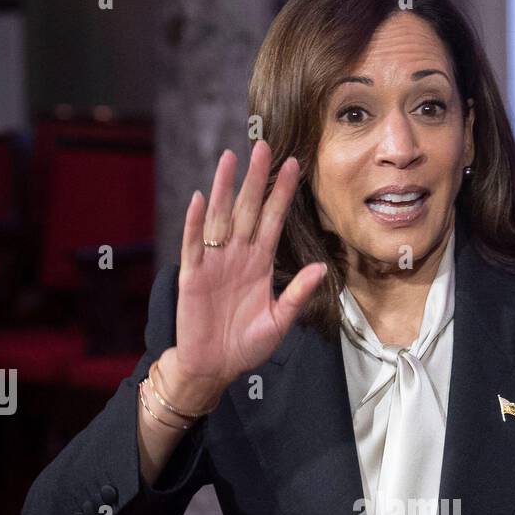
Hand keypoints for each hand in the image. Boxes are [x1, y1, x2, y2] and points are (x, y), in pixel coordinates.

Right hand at [172, 141, 327, 394]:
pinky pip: (193, 244)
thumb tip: (321, 268)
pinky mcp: (192, 275)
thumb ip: (297, 294)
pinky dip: (196, 222)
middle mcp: (237, 256)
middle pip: (248, 209)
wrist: (214, 368)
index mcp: (259, 264)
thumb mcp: (279, 321)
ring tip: (230, 159)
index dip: (282, 194)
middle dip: (256, 179)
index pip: (273, 220)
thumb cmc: (246, 346)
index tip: (295, 165)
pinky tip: (201, 199)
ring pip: (220, 218)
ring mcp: (213, 262)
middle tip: (264, 146)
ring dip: (225, 189)